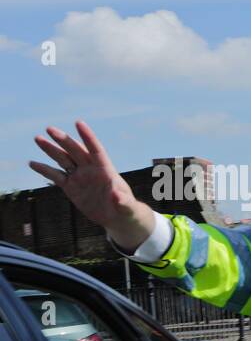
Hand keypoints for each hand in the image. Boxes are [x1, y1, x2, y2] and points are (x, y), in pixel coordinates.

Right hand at [29, 120, 153, 249]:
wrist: (117, 218)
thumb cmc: (127, 210)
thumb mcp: (127, 207)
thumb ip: (123, 201)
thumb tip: (116, 195)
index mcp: (106, 170)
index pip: (96, 149)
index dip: (88, 137)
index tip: (78, 123)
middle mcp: (90, 170)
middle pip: (75, 151)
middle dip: (64, 140)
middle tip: (50, 129)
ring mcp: (79, 177)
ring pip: (63, 159)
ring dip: (51, 149)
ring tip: (38, 138)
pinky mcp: (71, 187)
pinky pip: (56, 176)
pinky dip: (45, 170)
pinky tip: (32, 163)